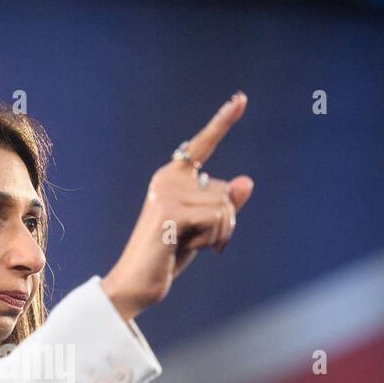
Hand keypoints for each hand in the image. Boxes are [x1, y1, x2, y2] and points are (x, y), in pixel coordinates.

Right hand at [101, 91, 254, 320]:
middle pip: (227, 191)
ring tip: (192, 246)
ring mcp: (167, 193)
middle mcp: (168, 179)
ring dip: (220, 234)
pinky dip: (214, 239)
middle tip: (197, 242)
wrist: (135, 284)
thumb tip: (248, 181)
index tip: (242, 98)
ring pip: (225, 207)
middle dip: (225, 223)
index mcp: (172, 178)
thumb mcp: (202, 229)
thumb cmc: (168, 257)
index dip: (223, 122)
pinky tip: (192, 249)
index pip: (202, 146)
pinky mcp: (170, 211)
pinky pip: (217, 219)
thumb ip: (225, 207)